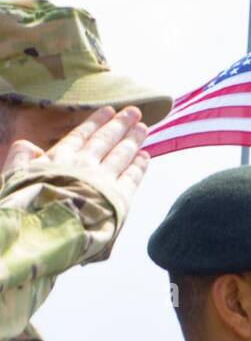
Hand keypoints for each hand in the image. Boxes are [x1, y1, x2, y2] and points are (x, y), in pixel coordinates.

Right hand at [3, 105, 149, 201]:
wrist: (50, 230)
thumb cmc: (29, 206)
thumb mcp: (15, 177)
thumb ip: (21, 158)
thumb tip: (29, 147)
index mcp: (60, 158)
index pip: (81, 135)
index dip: (96, 122)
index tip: (108, 111)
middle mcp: (84, 164)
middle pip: (106, 140)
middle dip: (120, 124)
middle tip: (135, 112)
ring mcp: (103, 180)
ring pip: (121, 154)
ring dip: (133, 140)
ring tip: (143, 127)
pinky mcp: (119, 198)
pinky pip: (132, 177)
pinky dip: (139, 165)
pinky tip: (145, 156)